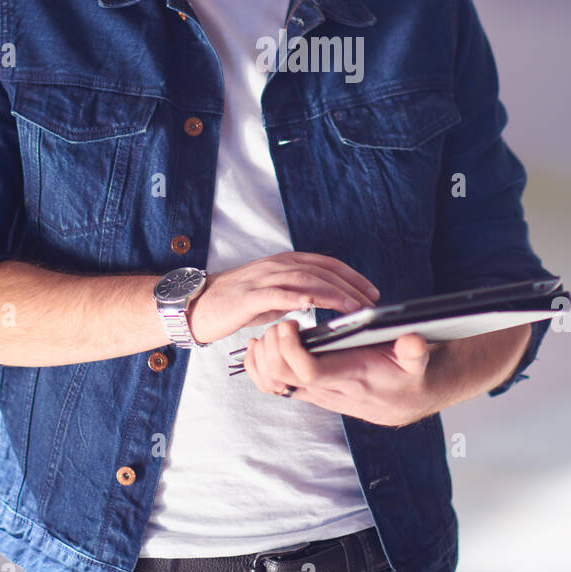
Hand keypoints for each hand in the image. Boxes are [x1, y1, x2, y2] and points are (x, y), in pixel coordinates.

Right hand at [186, 253, 378, 345]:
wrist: (198, 305)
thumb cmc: (238, 303)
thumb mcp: (274, 296)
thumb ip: (297, 294)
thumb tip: (323, 301)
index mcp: (285, 263)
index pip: (326, 265)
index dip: (352, 276)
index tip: (372, 292)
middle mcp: (278, 265)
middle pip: (322, 271)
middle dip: (350, 287)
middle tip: (371, 304)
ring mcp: (264, 278)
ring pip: (306, 280)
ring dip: (334, 293)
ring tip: (354, 308)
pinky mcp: (250, 296)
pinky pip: (280, 294)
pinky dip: (301, 298)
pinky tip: (316, 305)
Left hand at [242, 319, 440, 426]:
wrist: (404, 401)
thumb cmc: (408, 376)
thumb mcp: (417, 362)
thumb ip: (414, 352)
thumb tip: (412, 341)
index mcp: (349, 376)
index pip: (309, 371)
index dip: (292, 350)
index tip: (291, 324)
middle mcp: (326, 387)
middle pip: (282, 376)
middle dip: (272, 347)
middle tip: (281, 322)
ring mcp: (314, 390)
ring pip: (271, 383)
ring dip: (261, 358)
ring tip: (267, 332)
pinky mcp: (309, 388)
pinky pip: (272, 384)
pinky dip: (259, 366)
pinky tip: (262, 345)